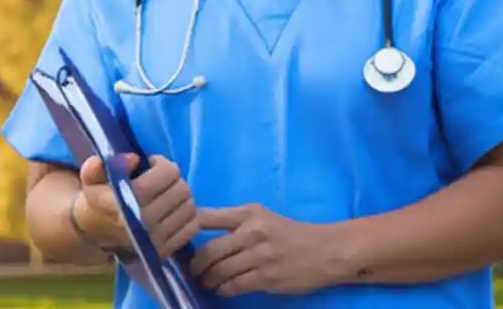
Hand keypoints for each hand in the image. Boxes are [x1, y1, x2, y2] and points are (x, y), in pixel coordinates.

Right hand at [75, 154, 199, 256]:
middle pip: (182, 189)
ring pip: (190, 207)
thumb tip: (133, 159)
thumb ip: (101, 165)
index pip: (166, 173)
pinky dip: (188, 215)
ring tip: (167, 195)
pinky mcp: (165, 251)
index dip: (162, 164)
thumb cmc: (98, 199)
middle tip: (161, 180)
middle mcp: (145, 221)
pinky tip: (173, 211)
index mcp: (128, 201)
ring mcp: (157, 239)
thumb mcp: (91, 177)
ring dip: (182, 197)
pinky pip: (192, 226)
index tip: (151, 165)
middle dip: (173, 179)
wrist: (96, 233)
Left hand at [191, 204, 348, 296]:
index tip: (177, 237)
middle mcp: (251, 232)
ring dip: (206, 279)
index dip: (186, 228)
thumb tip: (198, 228)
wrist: (325, 250)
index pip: (206, 217)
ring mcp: (259, 256)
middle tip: (190, 269)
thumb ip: (234, 222)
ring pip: (219, 271)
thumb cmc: (290, 233)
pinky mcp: (266, 278)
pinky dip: (223, 289)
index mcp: (248, 214)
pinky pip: (234, 286)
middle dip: (195, 264)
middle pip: (208, 250)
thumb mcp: (262, 216)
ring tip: (203, 281)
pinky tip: (221, 289)